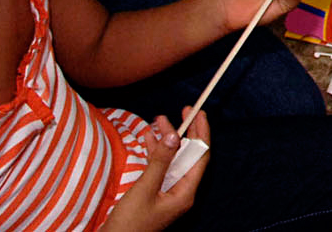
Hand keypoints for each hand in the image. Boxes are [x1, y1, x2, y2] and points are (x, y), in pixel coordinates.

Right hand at [102, 113, 210, 229]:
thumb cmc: (129, 224)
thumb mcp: (144, 189)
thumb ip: (159, 162)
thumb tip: (173, 136)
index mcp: (185, 192)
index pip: (201, 156)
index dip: (201, 132)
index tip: (198, 113)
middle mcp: (181, 192)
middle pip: (188, 155)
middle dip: (184, 132)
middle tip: (183, 111)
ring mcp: (168, 193)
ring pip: (172, 159)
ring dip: (166, 140)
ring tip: (158, 120)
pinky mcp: (155, 194)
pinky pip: (159, 169)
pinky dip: (154, 153)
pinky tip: (147, 138)